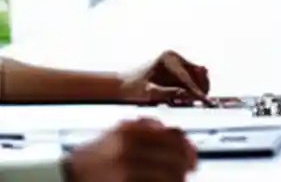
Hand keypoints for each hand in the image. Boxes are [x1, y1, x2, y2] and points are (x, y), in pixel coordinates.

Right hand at [62, 118, 196, 181]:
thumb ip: (145, 130)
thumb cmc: (90, 159)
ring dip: (176, 180)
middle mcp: (128, 147)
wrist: (60, 177)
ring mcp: (125, 169)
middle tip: (186, 174)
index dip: (187, 148)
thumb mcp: (115, 136)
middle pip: (174, 157)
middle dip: (184, 168)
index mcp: (129, 130)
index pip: (173, 135)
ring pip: (169, 176)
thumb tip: (179, 138)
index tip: (193, 157)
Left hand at [118, 51, 209, 105]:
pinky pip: (193, 80)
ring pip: (198, 76)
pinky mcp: (179, 70)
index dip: (196, 90)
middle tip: (202, 102)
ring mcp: (178, 63)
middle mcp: (176, 57)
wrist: (121, 86)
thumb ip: (167, 93)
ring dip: (198, 89)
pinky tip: (187, 99)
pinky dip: (193, 89)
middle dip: (200, 88)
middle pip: (198, 73)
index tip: (204, 100)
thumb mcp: (148, 93)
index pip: (187, 76)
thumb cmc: (131, 89)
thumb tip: (187, 95)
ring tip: (192, 102)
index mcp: (168, 58)